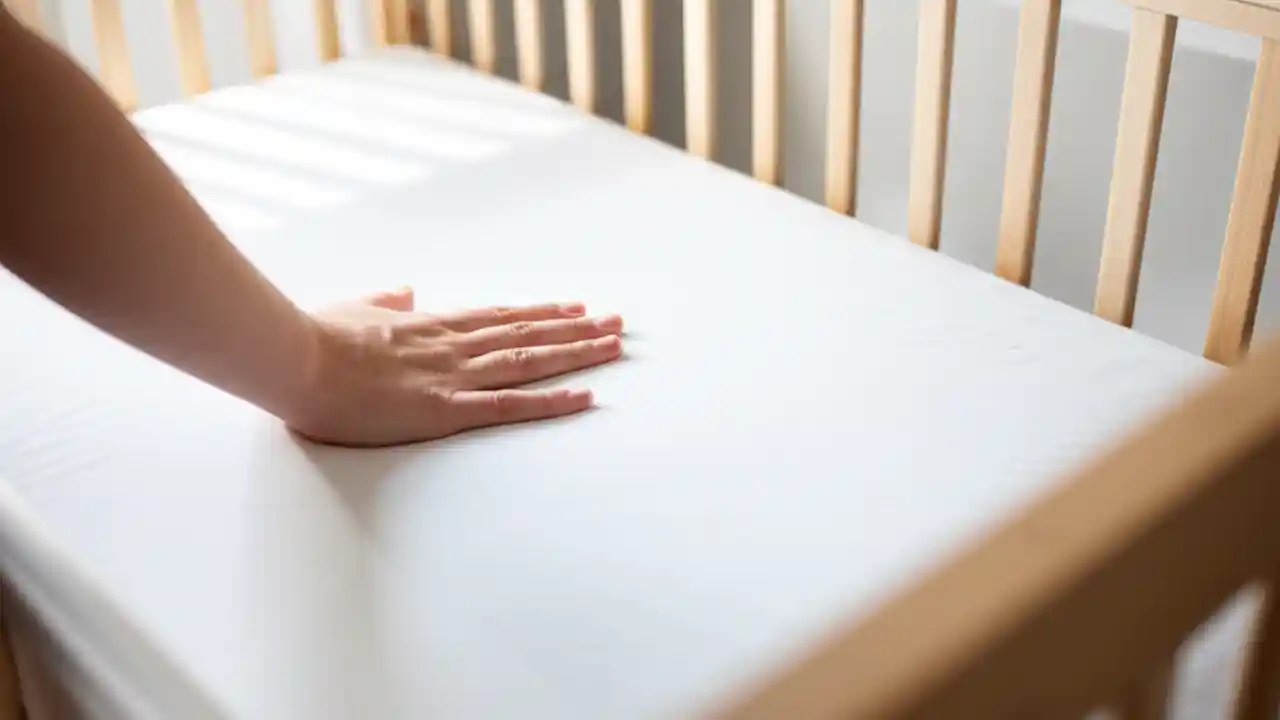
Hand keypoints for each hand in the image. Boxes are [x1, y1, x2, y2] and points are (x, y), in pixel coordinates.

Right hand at [284, 287, 622, 445]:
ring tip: (615, 346)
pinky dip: (552, 400)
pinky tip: (585, 396)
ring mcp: (455, 374)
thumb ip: (385, 301)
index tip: (574, 307)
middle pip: (528, 334)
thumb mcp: (354, 308)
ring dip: (578, 353)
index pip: (501, 316)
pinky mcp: (447, 407)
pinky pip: (511, 404)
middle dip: (576, 329)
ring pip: (531, 361)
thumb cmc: (315, 337)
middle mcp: (454, 344)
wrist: (296, 358)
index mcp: (432, 325)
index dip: (542, 313)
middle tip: (617, 322)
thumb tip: (406, 291)